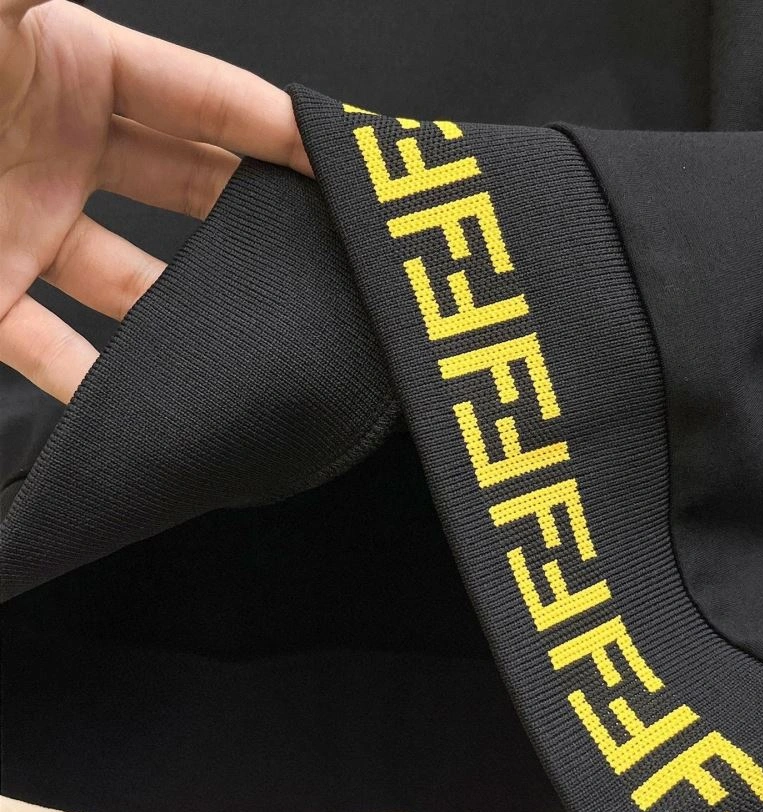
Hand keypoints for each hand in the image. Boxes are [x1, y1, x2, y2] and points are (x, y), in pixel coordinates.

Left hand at [0, 0, 311, 401]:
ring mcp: (28, 230)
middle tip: (322, 256)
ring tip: (247, 345)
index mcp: (67, 65)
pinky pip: (56, 352)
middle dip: (254, 220)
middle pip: (188, 191)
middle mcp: (60, 152)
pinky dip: (93, 385)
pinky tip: (138, 407)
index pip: (198, 99)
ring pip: (136, 284)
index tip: (342, 158)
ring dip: (187, 315)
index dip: (272, 125)